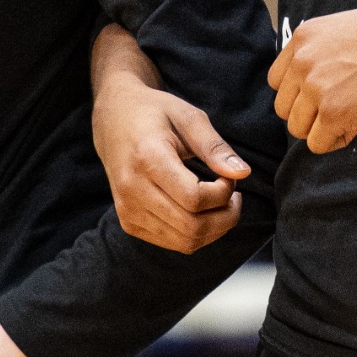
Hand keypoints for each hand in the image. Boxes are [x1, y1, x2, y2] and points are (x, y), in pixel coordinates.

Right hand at [93, 74, 249, 252]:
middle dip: (226, 216)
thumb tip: (243, 173)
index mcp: (147, 159)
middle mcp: (132, 190)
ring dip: (215, 228)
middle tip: (234, 195)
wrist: (113, 120)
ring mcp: (128, 210)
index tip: (229, 176)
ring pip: (185, 242)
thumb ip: (214, 146)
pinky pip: (173, 243)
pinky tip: (201, 210)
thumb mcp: (188, 116)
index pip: (194, 198)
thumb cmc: (155, 113)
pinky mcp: (129, 222)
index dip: (223, 193)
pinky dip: (197, 233)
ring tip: (220, 202)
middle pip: (192, 227)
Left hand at [269, 3, 356, 152]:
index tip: (326, 94)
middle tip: (343, 108)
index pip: (278, 81)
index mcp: (304, 38)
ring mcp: (316, 87)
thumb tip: (312, 87)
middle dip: (311, 114)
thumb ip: (322, 53)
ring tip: (354, 116)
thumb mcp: (346, 30)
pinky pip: (318, 143)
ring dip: (323, 129)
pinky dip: (337, 141)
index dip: (300, 94)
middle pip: (284, 108)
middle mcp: (303, 61)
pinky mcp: (335, 112)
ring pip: (298, 129)